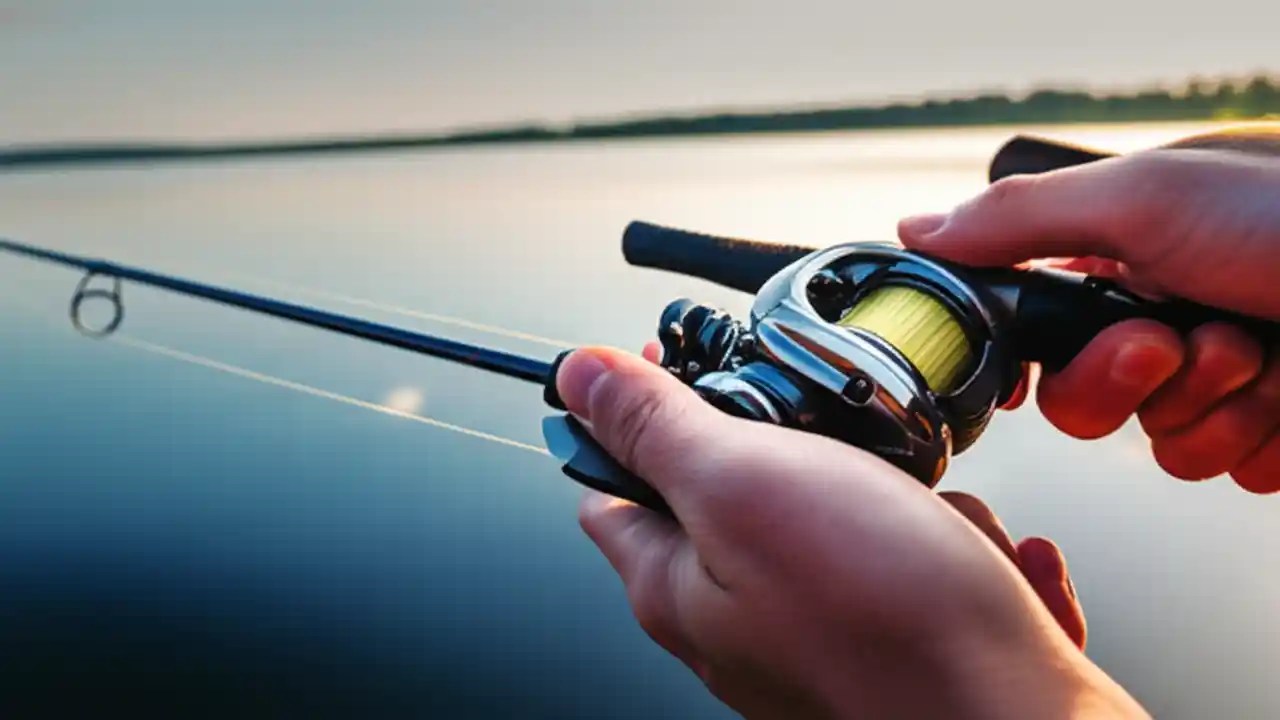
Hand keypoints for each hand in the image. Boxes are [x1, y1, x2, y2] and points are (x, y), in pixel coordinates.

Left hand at [557, 347, 1146, 719]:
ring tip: (925, 520)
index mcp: (676, 585)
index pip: (612, 483)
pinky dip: (958, 549)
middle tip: (842, 442)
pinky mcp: (899, 645)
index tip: (685, 362)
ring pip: (852, 517)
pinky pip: (926, 563)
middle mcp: (740, 620)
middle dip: (807, 447)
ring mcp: (823, 635)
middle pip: (744, 491)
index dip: (633, 413)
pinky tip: (974, 561)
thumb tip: (581, 376)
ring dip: (900, 497)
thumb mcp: (741, 486)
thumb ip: (656, 428)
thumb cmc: (884, 629)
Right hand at [898, 143, 1279, 491]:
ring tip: (1267, 352)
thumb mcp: (1148, 198)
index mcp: (1131, 253)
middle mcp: (1171, 315)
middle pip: (1085, 399)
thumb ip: (1023, 221)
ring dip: (1216, 408)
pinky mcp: (1278, 428)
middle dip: (1131, 381)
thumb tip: (921, 232)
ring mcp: (1227, 376)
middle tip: (1176, 341)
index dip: (1038, 358)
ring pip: (1163, 445)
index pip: (1037, 327)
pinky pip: (1233, 470)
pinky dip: (1266, 436)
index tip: (1049, 359)